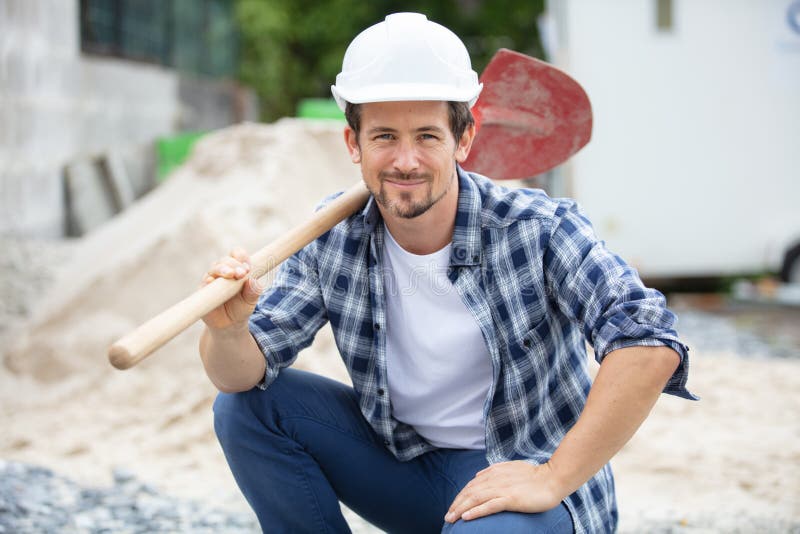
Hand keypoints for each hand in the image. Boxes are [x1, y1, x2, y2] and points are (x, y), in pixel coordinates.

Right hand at [200, 247, 261, 331]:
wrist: (229, 324)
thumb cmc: (241, 307)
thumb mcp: (251, 300)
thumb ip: (254, 290)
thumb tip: (254, 282)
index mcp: (236, 268)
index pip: (237, 254)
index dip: (242, 257)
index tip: (248, 267)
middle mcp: (222, 271)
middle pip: (226, 260)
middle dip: (234, 264)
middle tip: (242, 273)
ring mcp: (211, 279)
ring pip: (214, 268)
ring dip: (223, 269)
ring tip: (230, 275)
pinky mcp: (202, 290)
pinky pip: (204, 282)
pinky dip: (208, 281)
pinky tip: (212, 281)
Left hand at [444, 461, 564, 522]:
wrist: (553, 478)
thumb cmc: (534, 475)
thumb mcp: (511, 468)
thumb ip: (494, 471)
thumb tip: (479, 475)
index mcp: (494, 472)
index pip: (471, 485)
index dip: (460, 496)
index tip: (453, 507)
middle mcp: (495, 479)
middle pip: (469, 492)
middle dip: (456, 504)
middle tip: (447, 517)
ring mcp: (502, 489)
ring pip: (475, 499)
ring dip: (460, 509)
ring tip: (451, 518)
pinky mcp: (511, 499)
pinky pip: (489, 506)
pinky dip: (476, 511)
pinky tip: (466, 517)